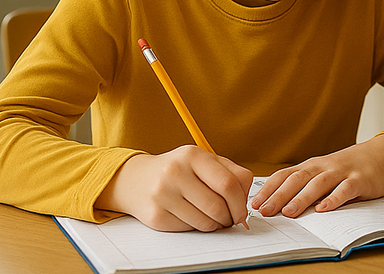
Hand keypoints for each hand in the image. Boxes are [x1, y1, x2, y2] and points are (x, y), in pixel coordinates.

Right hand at [95, 145, 252, 231]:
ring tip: (214, 218)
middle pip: (217, 206)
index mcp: (193, 156)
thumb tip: (247, 198)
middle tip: (231, 219)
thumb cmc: (179, 170)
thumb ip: (232, 173)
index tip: (242, 211)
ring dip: (215, 225)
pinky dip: (198, 227)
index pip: (228, 184)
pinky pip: (189, 229)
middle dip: (230, 217)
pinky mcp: (155, 216)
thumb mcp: (205, 161)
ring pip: (205, 222)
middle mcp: (175, 173)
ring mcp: (163, 195)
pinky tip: (194, 217)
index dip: (240, 202)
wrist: (136, 180)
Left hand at [252, 135, 383, 217]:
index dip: (268, 189)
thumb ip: (305, 185)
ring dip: (302, 198)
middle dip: (279, 195)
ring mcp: (342, 172)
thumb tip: (277, 203)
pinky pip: (345, 190)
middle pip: (297, 179)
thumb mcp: (324, 172)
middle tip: (265, 210)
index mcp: (311, 166)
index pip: (285, 175)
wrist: (382, 155)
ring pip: (318, 184)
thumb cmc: (348, 168)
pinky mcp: (360, 180)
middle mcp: (324, 167)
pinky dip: (334, 199)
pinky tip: (324, 209)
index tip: (254, 203)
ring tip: (289, 212)